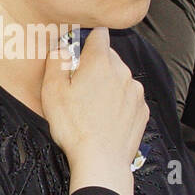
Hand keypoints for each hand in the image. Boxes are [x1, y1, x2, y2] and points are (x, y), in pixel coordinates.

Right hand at [40, 28, 147, 194]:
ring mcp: (136, 92)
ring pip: (120, 78)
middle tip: (80, 88)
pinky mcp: (142, 110)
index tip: (80, 51)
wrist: (101, 161)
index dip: (88, 39)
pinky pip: (129, 98)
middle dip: (96, 66)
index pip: (99, 33)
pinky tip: (106, 119)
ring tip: (93, 108)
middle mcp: (123, 72)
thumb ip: (56, 62)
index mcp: (100, 62)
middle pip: (109, 57)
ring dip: (109, 85)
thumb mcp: (52, 92)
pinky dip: (119, 103)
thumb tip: (61, 48)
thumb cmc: (74, 127)